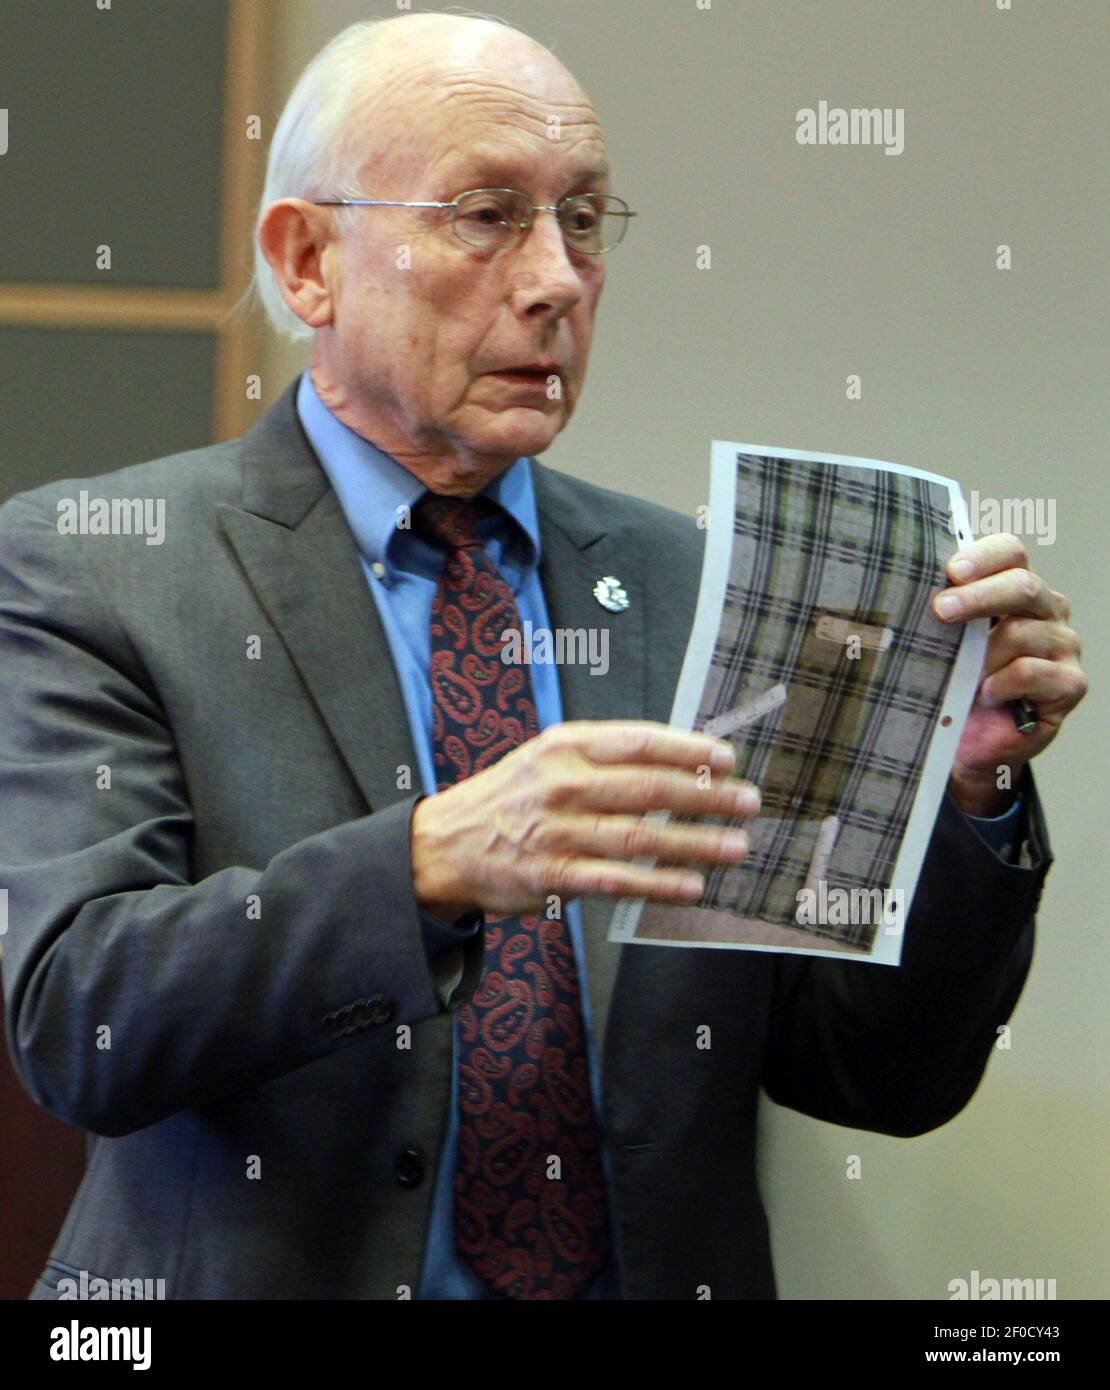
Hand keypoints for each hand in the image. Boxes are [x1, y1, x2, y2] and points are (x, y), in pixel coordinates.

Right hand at [410, 721, 759, 918]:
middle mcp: (563, 784)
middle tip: (749, 802)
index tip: (728, 758)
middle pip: (649, 788)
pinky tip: (691, 885)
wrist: (445, 843)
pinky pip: (616, 880)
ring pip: (640, 836)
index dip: (690, 749)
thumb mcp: (550, 756)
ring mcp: (557, 831)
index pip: (640, 742)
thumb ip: (606, 756)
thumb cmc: (512, 796)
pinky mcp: (552, 875)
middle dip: (707, 795)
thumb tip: (680, 760)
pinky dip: (657, 883)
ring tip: (737, 846)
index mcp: (566, 746)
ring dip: (695, 842)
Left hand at [934, 533, 1086, 815]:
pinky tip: (985, 696)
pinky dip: (1001, 684)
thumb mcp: (941, 643)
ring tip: (962, 678)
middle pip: (1022, 585)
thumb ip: (939, 612)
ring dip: (983, 657)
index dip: (983, 556)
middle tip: (941, 610)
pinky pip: (1031, 672)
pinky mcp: (1070, 683)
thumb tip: (903, 584)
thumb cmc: (953, 684)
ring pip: (1022, 633)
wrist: (969, 743)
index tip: (950, 571)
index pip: (1010, 553)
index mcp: (1015, 588)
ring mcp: (1063, 645)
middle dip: (978, 597)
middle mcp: (1046, 610)